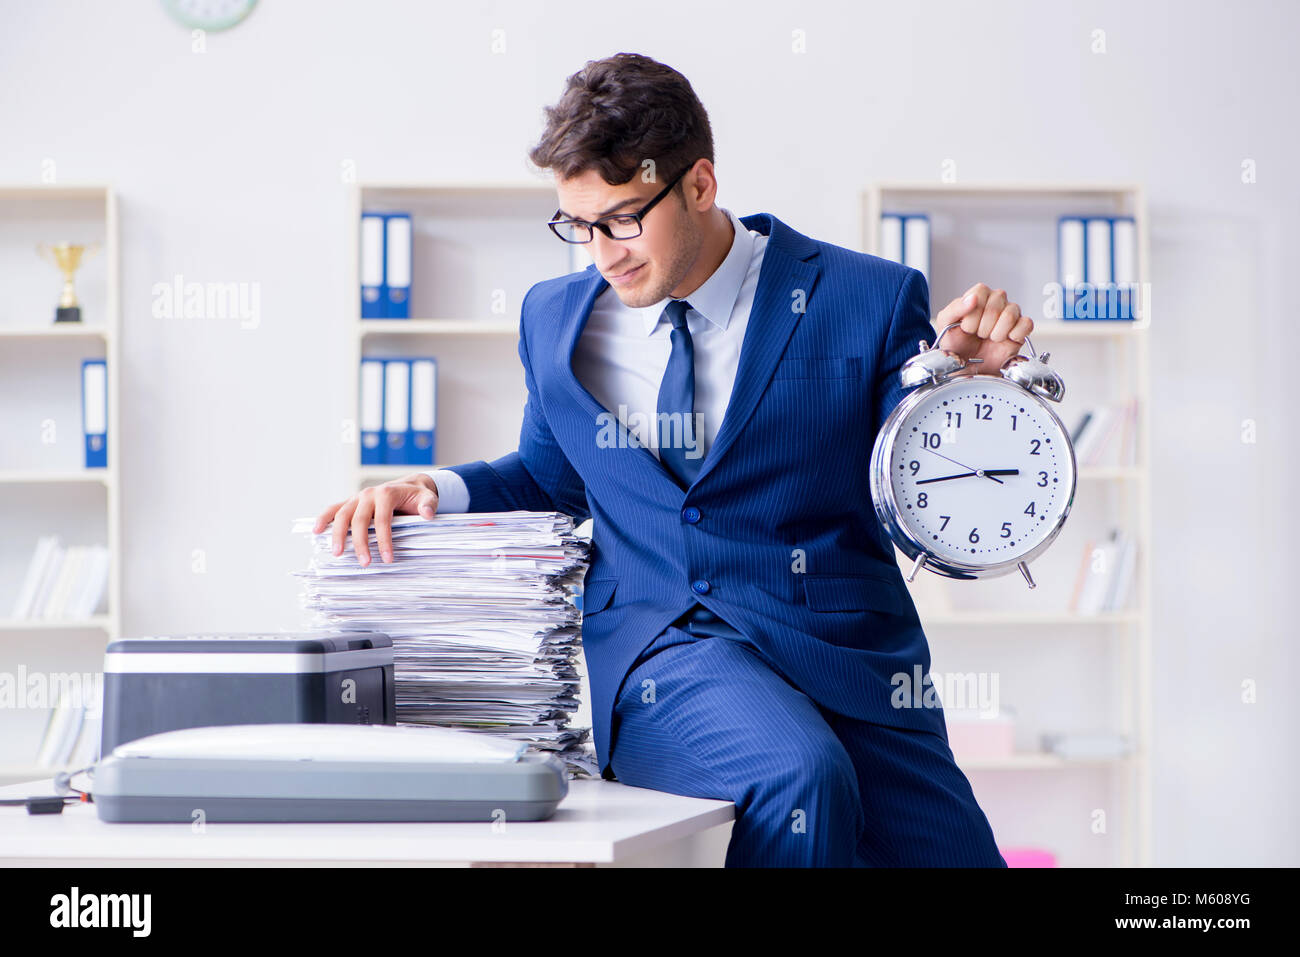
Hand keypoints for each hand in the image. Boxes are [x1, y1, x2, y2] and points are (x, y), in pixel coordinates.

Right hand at [312, 473, 439, 566]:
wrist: (409, 487)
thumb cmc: (418, 496)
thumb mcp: (428, 498)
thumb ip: (428, 505)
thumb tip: (427, 514)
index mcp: (386, 493)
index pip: (382, 520)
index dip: (384, 540)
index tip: (388, 558)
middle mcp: (368, 494)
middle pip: (359, 520)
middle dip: (360, 543)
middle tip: (365, 563)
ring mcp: (357, 498)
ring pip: (342, 515)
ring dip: (338, 535)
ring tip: (337, 554)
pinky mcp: (351, 503)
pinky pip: (334, 509)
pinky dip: (324, 518)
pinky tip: (316, 531)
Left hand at [933, 283, 1034, 376]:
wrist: (968, 367)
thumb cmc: (957, 345)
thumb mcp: (945, 325)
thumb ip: (955, 308)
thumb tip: (973, 298)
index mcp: (978, 297)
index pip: (981, 291)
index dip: (973, 313)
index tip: (967, 327)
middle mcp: (996, 302)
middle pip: (996, 301)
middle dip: (983, 326)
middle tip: (978, 335)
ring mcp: (1010, 314)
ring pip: (1011, 313)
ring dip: (996, 332)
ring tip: (990, 339)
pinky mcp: (1021, 328)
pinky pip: (1026, 324)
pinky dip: (1014, 335)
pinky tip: (1004, 340)